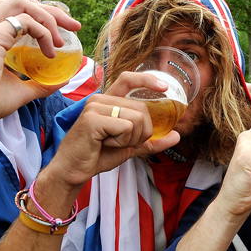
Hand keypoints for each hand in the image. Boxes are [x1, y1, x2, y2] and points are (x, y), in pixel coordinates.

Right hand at [0, 0, 80, 135]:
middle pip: (20, 1)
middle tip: (73, 26)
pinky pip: (25, 20)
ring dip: (48, 17)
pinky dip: (43, 32)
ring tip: (60, 41)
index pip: (12, 11)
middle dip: (51, 11)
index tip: (61, 31)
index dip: (40, 16)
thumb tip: (61, 81)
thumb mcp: (17, 89)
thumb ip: (38, 82)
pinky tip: (50, 52)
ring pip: (22, 3)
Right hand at [46, 91, 178, 188]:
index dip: (147, 79)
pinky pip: (126, 127)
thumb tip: (177, 136)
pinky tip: (104, 145)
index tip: (164, 87)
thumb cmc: (97, 156)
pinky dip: (121, 142)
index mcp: (108, 101)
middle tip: (121, 142)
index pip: (129, 79)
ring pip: (137, 118)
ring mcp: (95, 106)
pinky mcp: (92, 119)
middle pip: (142, 108)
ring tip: (110, 143)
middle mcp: (100, 99)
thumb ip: (151, 140)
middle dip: (142, 132)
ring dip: (131, 139)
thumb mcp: (130, 146)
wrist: (73, 171)